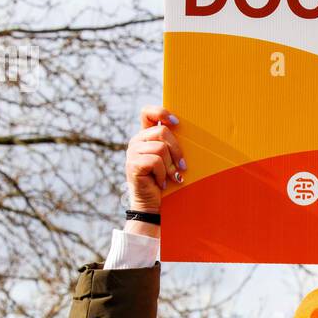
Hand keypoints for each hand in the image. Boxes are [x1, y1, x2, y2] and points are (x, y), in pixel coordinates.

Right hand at [126, 106, 184, 225]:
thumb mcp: (171, 159)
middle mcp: (137, 141)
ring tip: (170, 177)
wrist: (153, 205)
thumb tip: (185, 129)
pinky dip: (163, 174)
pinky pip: (155, 162)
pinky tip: (161, 183)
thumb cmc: (166, 181)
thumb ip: (172, 144)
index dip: (161, 112)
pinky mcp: (133, 165)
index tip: (176, 123)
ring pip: (160, 148)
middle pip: (162, 131)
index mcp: (145, 136)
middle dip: (177, 150)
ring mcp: (132, 153)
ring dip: (170, 166)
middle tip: (182, 167)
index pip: (147, 112)